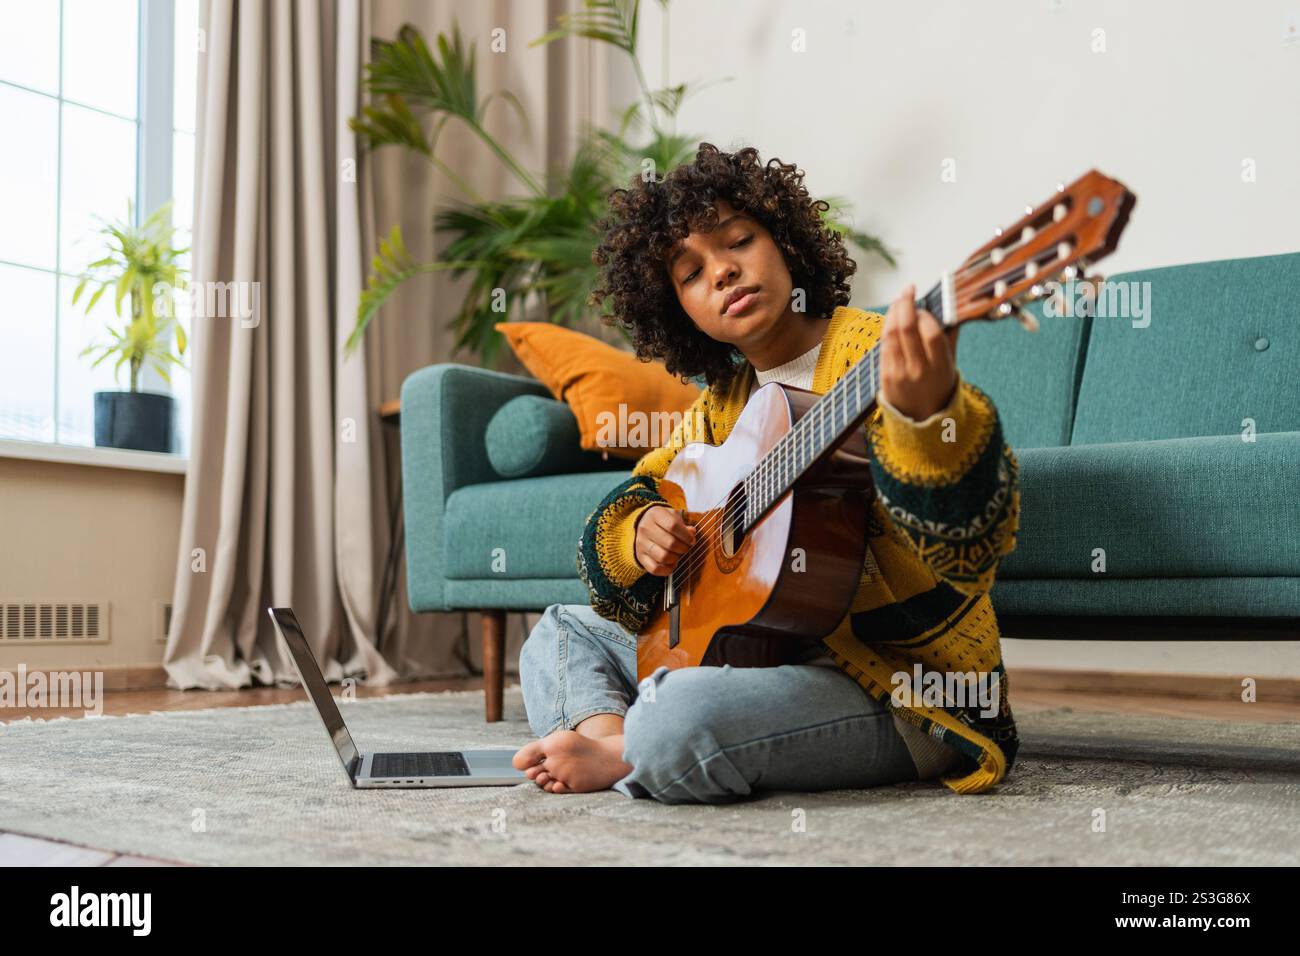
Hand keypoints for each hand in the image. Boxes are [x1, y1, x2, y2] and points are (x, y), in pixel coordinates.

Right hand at [634, 505, 696, 575]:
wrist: (643, 525)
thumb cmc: (662, 521)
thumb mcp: (673, 516)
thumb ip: (684, 525)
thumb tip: (691, 534)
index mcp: (655, 515)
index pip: (673, 526)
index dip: (686, 535)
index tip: (692, 540)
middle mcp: (646, 528)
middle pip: (670, 543)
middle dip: (683, 548)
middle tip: (686, 548)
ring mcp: (641, 543)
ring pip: (663, 557)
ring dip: (675, 558)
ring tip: (677, 554)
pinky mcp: (640, 556)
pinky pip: (655, 569)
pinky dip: (667, 569)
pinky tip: (671, 563)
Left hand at [879, 283, 959, 420]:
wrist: (921, 419)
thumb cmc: (938, 386)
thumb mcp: (951, 365)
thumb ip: (950, 337)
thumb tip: (951, 307)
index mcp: (940, 368)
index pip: (932, 334)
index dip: (926, 316)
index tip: (925, 308)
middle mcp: (919, 371)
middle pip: (907, 329)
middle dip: (906, 304)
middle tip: (908, 290)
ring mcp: (899, 373)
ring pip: (891, 334)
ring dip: (893, 311)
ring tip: (899, 299)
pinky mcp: (885, 375)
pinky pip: (884, 345)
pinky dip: (887, 326)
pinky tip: (892, 317)